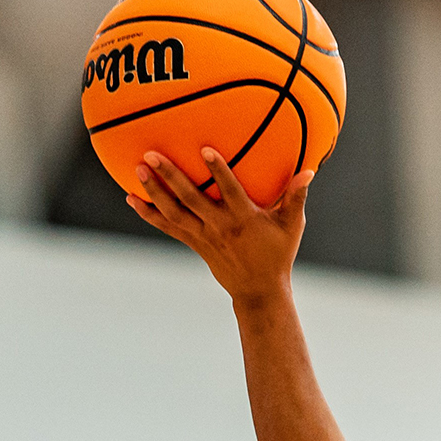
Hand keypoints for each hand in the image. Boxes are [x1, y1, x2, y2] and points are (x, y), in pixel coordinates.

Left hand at [127, 149, 312, 304]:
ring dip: (154, 191)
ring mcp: (203, 236)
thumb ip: (296, 196)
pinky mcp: (193, 243)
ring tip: (137, 169)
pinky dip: (148, 213)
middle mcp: (219, 226)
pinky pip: (167, 226)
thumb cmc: (278, 253)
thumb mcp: (291, 226)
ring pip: (173, 212)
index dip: (218, 171)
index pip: (229, 190)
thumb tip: (309, 170)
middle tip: (152, 155)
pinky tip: (131, 198)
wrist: (258, 291)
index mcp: (244, 218)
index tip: (205, 149)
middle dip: (170, 177)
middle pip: (190, 199)